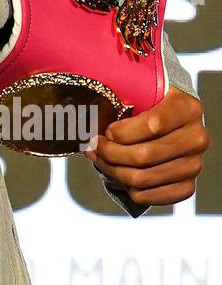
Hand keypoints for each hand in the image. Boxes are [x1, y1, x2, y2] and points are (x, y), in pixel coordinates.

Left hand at [85, 86, 208, 206]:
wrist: (175, 121)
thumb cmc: (152, 103)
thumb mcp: (144, 88)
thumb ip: (122, 92)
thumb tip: (87, 113)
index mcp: (188, 108)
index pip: (153, 125)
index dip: (123, 132)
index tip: (106, 130)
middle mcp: (197, 138)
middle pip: (144, 155)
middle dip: (109, 152)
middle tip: (93, 145)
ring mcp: (194, 165)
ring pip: (142, 178)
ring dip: (112, 170)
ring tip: (99, 158)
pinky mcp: (186, 186)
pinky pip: (149, 196)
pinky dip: (126, 187)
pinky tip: (118, 172)